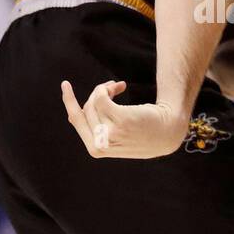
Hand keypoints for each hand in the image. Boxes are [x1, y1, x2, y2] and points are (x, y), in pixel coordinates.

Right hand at [61, 81, 187, 159]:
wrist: (168, 131)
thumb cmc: (141, 131)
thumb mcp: (115, 134)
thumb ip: (95, 127)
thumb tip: (71, 115)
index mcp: (96, 149)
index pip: (76, 120)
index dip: (69, 102)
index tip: (65, 84)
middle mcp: (100, 144)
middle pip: (86, 108)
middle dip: (96, 93)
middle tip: (112, 86)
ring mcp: (110, 134)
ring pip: (95, 101)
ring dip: (105, 89)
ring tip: (118, 87)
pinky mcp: (120, 121)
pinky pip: (101, 97)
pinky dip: (107, 88)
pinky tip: (120, 86)